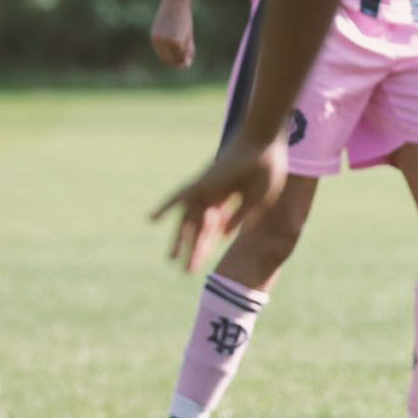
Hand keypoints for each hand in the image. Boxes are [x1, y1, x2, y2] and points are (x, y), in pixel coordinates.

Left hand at [150, 0, 194, 67]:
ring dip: (185, 53)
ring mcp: (165, 42)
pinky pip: (182, 50)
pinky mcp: (174, 40)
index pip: (163, 57)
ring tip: (189, 39)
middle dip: (180, 62)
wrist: (176, 0)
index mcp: (155, 39)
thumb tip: (186, 65)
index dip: (174, 60)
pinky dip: (188, 47)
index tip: (182, 60)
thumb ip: (183, 48)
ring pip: (177, 56)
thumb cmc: (179, 14)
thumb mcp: (180, 32)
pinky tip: (189, 36)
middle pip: (169, 60)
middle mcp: (157, 42)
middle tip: (188, 60)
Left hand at [151, 138, 286, 272]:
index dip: (206, 248)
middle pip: (198, 231)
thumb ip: (240, 218)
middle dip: (193, 251)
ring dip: (179, 240)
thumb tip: (224, 237)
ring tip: (170, 260)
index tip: (200, 266)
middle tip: (185, 272)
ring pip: (187, 221)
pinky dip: (165, 207)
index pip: (213, 231)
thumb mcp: (257, 201)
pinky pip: (178, 196)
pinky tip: (151, 220)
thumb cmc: (265, 169)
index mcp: (229, 204)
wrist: (263, 145)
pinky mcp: (201, 184)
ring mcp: (206, 192)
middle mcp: (214, 199)